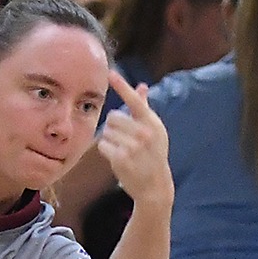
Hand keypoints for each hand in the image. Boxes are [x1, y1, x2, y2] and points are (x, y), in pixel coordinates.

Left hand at [94, 72, 170, 208]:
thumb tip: (141, 86)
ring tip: (122, 149)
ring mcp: (133, 146)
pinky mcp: (121, 159)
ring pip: (106, 131)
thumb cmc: (153, 155)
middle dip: (113, 126)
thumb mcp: (154, 131)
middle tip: (123, 138)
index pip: (135, 101)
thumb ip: (144, 108)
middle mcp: (144, 133)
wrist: (154, 185)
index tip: (110, 73)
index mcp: (152, 123)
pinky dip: (106, 150)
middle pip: (113, 117)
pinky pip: (103, 145)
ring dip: (109, 139)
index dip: (122, 86)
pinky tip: (117, 157)